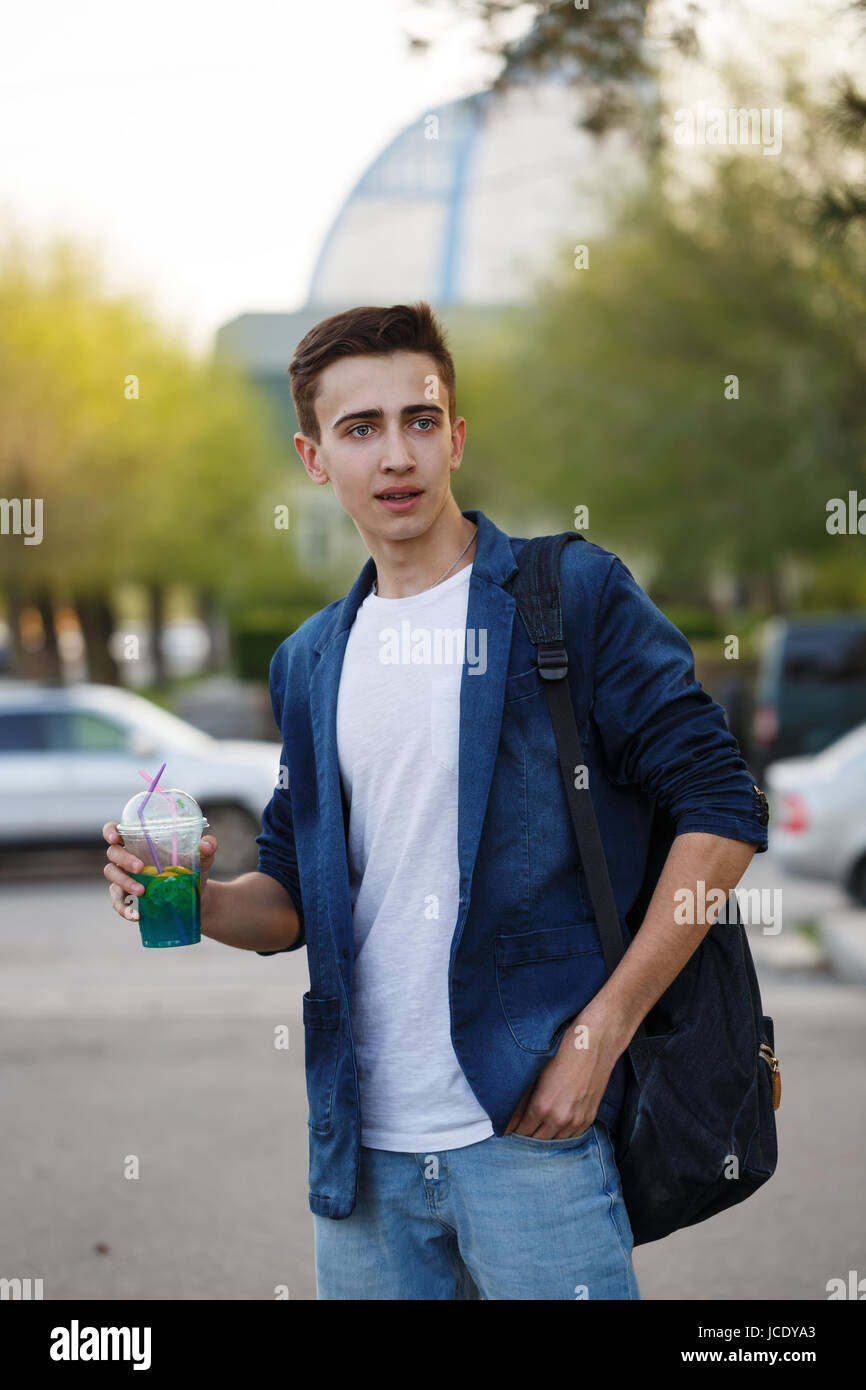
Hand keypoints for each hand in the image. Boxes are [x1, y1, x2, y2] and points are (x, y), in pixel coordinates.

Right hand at [102, 821, 217, 922]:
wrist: (195, 898)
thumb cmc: (193, 869)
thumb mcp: (202, 858)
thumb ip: (206, 848)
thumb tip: (207, 845)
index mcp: (141, 842)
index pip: (117, 831)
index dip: (110, 831)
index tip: (114, 837)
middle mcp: (129, 857)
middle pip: (113, 853)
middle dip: (124, 859)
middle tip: (141, 868)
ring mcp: (125, 876)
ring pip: (112, 874)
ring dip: (124, 882)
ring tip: (142, 892)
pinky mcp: (127, 896)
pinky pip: (117, 901)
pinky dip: (123, 908)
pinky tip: (136, 915)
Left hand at [503, 1003, 624, 1139]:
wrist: (596, 1041)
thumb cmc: (562, 1050)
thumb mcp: (535, 1073)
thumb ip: (519, 1101)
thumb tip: (507, 1123)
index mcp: (542, 1106)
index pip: (521, 1132)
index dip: (514, 1129)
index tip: (510, 1126)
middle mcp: (560, 1118)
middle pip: (536, 1141)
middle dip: (527, 1134)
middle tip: (522, 1124)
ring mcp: (577, 1120)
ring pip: (554, 1141)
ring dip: (545, 1135)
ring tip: (539, 1123)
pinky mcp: (589, 1118)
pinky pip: (571, 1137)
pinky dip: (562, 1133)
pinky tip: (556, 1121)